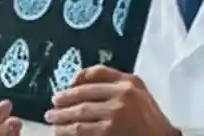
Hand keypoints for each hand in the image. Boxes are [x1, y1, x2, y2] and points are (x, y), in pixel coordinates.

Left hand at [44, 66, 179, 135]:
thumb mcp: (140, 95)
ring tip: (52, 118)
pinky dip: (68, 130)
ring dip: (62, 116)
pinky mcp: (108, 132)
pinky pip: (82, 129)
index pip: (97, 73)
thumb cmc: (151, 122)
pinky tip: (61, 131)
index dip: (78, 79)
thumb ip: (118, 85)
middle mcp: (122, 94)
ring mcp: (115, 114)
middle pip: (84, 93)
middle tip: (53, 103)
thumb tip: (81, 84)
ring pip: (80, 113)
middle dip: (65, 99)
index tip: (67, 86)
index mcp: (129, 82)